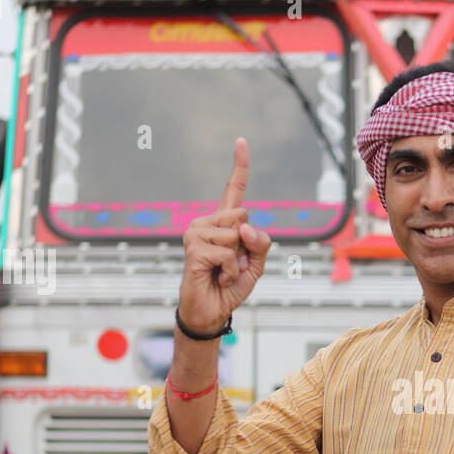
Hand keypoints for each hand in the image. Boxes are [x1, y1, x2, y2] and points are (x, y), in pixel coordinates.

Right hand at [178, 136, 272, 331]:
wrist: (211, 312)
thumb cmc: (230, 286)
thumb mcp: (255, 265)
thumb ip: (260, 244)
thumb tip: (245, 227)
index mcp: (223, 223)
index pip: (233, 190)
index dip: (239, 167)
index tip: (241, 141)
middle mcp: (206, 222)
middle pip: (244, 215)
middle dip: (248, 244)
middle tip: (232, 263)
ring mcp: (196, 233)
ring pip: (237, 235)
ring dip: (238, 261)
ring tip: (222, 272)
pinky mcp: (193, 249)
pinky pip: (228, 254)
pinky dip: (230, 271)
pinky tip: (217, 278)